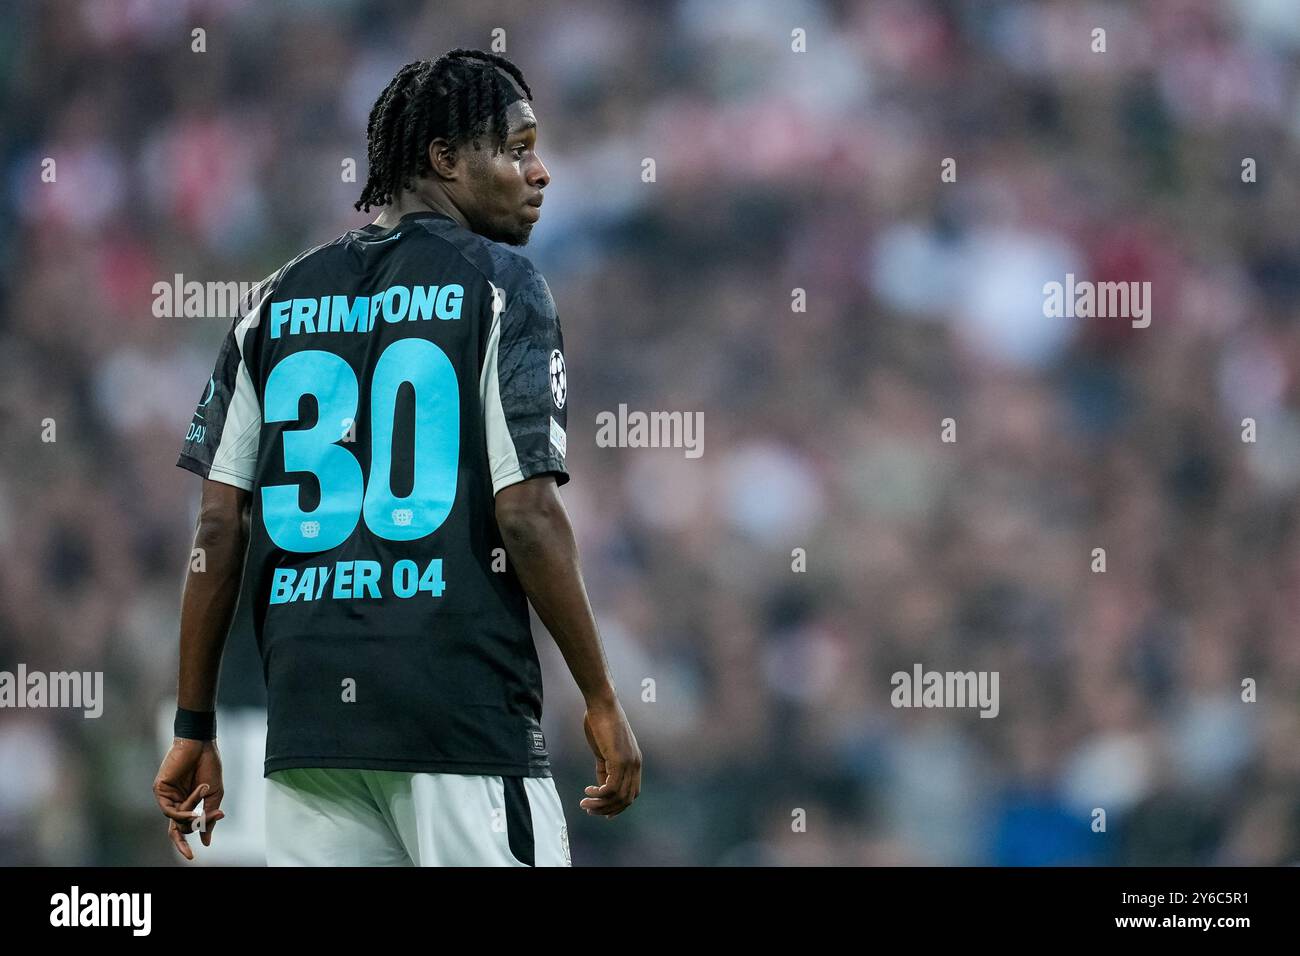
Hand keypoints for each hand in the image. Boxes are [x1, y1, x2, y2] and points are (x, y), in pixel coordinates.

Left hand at [153, 737, 225, 860]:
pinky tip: (194, 810)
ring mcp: (166, 796)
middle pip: (175, 828)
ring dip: (193, 814)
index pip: (183, 826)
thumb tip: (206, 840)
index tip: (194, 856)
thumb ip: (209, 817)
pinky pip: (170, 810)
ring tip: (204, 794)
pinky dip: (183, 813)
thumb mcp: (214, 795)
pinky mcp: (159, 790)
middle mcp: (175, 801)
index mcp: (187, 802)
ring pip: (177, 818)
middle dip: (184, 841)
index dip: (187, 841)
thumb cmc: (209, 765)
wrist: (202, 744)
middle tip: (189, 855)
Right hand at [580, 698, 640, 817]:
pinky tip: (588, 791)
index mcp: (634, 762)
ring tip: (585, 803)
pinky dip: (599, 794)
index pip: (632, 793)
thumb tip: (601, 786)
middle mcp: (635, 764)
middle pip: (626, 799)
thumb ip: (605, 768)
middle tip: (589, 809)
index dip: (619, 806)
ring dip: (600, 804)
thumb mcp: (604, 750)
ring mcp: (629, 762)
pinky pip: (611, 787)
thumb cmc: (600, 723)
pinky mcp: (619, 759)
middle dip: (608, 809)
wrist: (602, 704)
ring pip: (618, 796)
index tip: (604, 812)